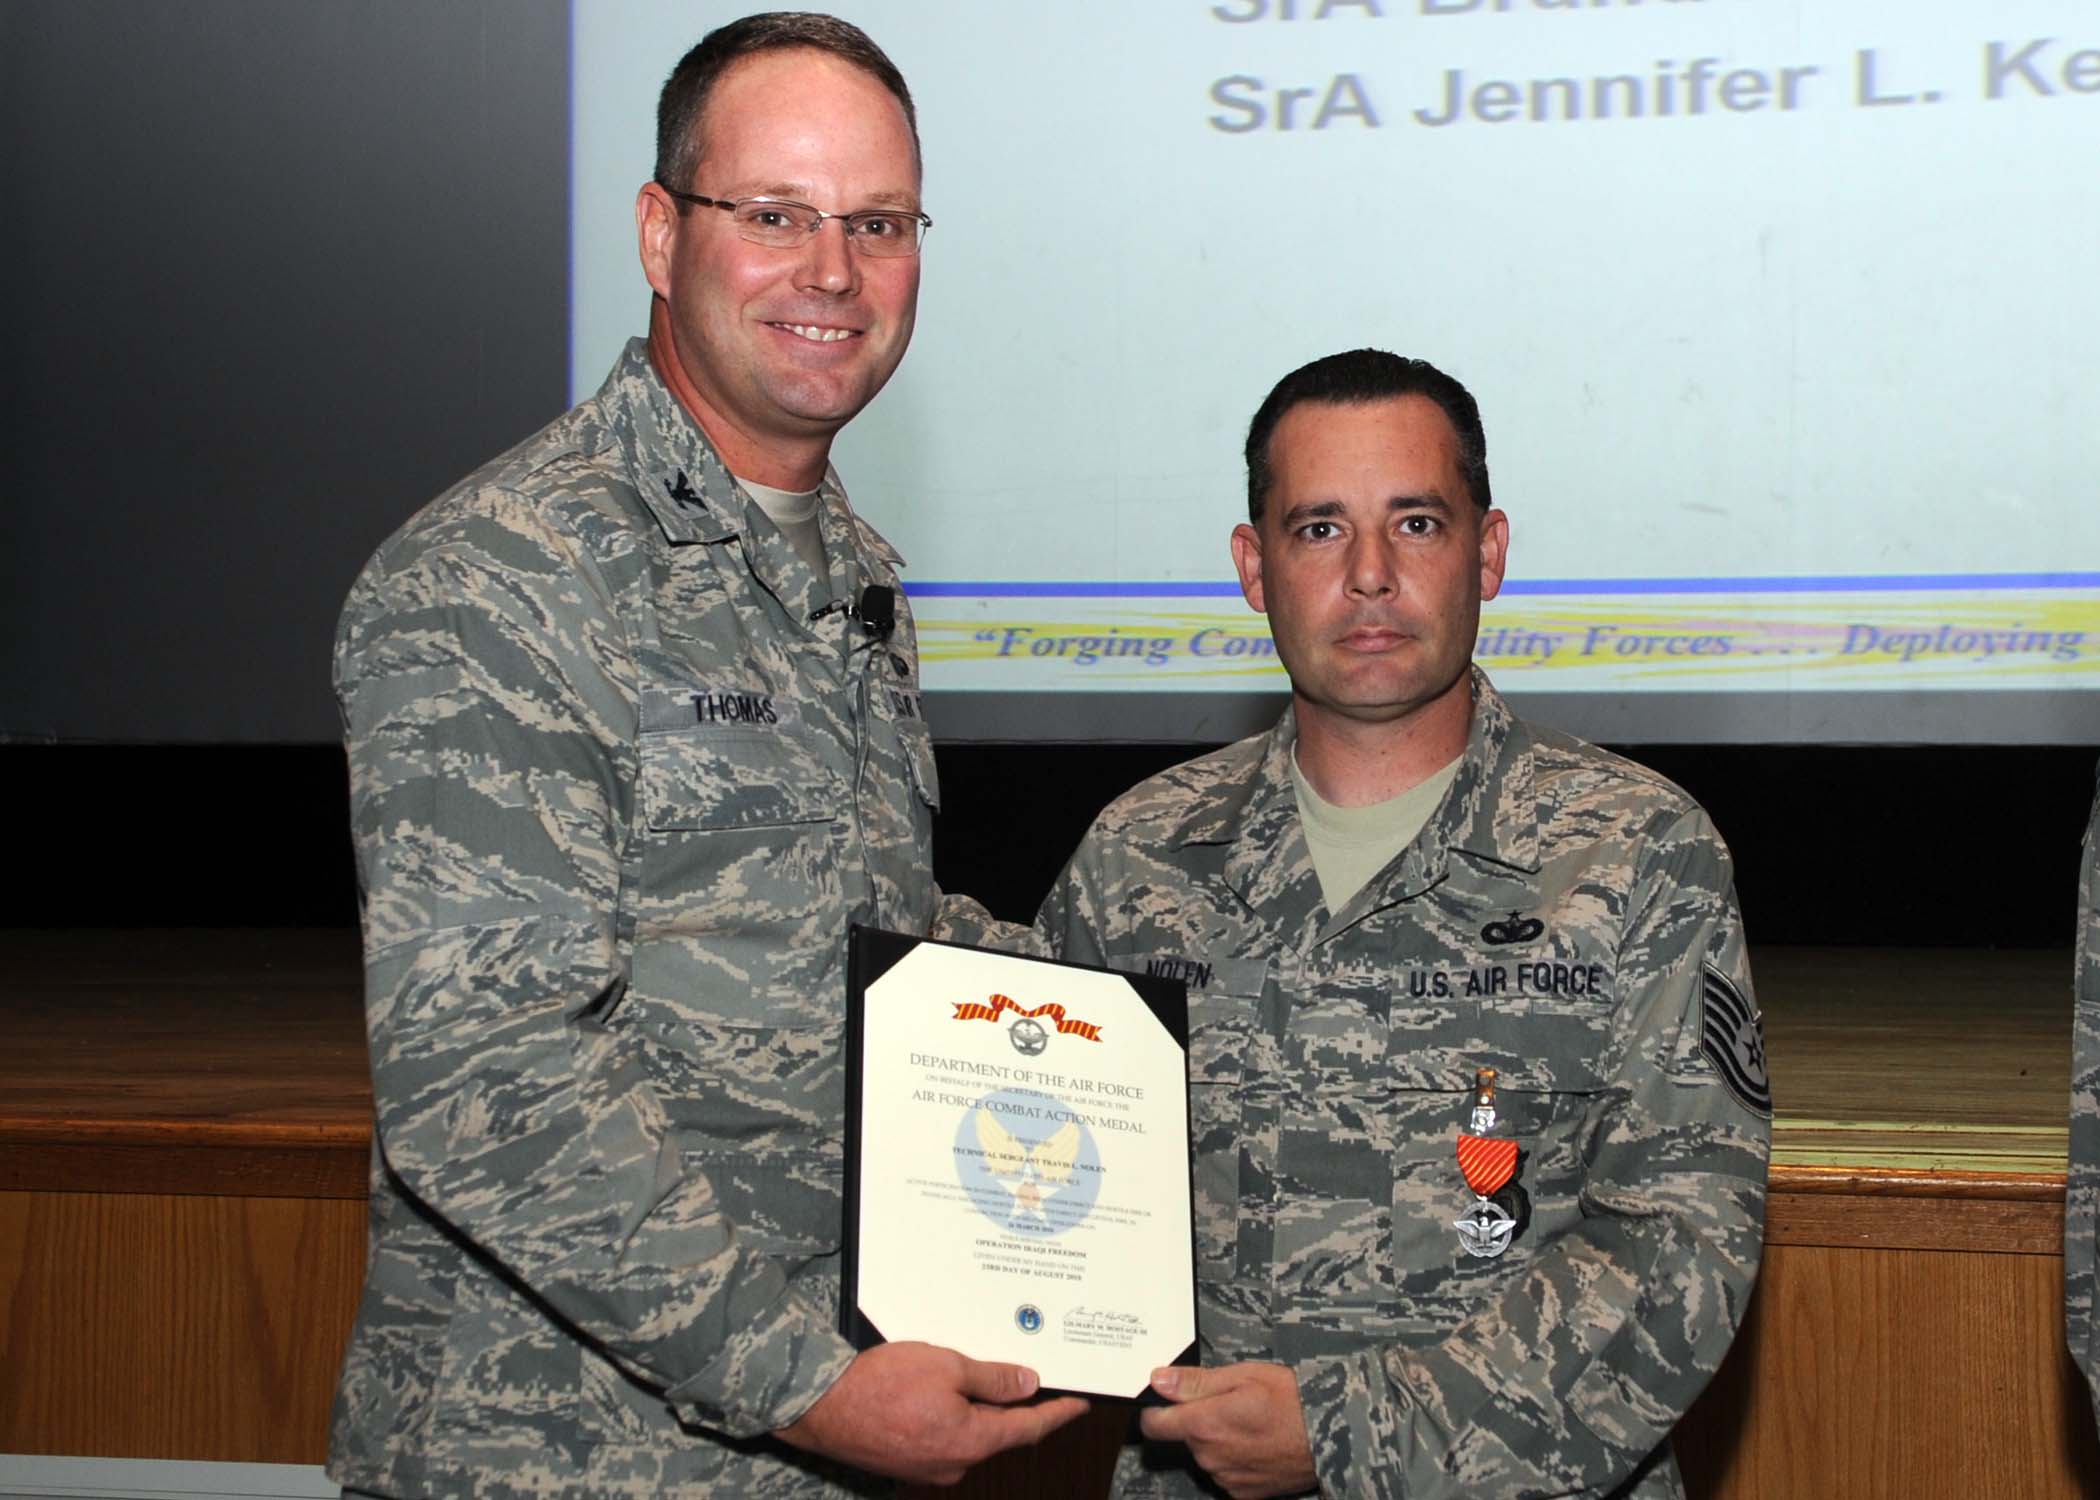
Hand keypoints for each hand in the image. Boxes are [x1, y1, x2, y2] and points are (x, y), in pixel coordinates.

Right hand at [775, 1341, 1088, 1484]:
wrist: (820, 1405)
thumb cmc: (881, 1383)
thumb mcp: (947, 1366)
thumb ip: (993, 1378)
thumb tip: (1029, 1383)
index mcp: (972, 1441)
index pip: (1029, 1428)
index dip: (1057, 1413)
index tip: (1080, 1403)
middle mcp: (955, 1463)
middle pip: (999, 1432)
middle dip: (1016, 1405)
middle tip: (1035, 1375)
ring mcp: (929, 1467)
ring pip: (969, 1433)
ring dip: (978, 1408)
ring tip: (982, 1374)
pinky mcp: (907, 1461)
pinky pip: (942, 1436)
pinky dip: (952, 1415)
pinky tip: (943, 1392)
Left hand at [1138, 1362, 1315, 1499]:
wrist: (1332, 1434)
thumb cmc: (1290, 1400)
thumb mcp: (1242, 1376)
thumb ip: (1195, 1382)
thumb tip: (1159, 1380)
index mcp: (1203, 1424)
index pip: (1154, 1424)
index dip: (1157, 1411)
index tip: (1169, 1402)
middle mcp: (1209, 1456)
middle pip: (1184, 1438)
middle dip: (1198, 1421)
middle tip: (1229, 1404)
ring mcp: (1226, 1477)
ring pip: (1206, 1455)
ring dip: (1217, 1441)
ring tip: (1249, 1424)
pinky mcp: (1243, 1493)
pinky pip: (1226, 1473)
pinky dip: (1235, 1460)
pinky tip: (1256, 1445)